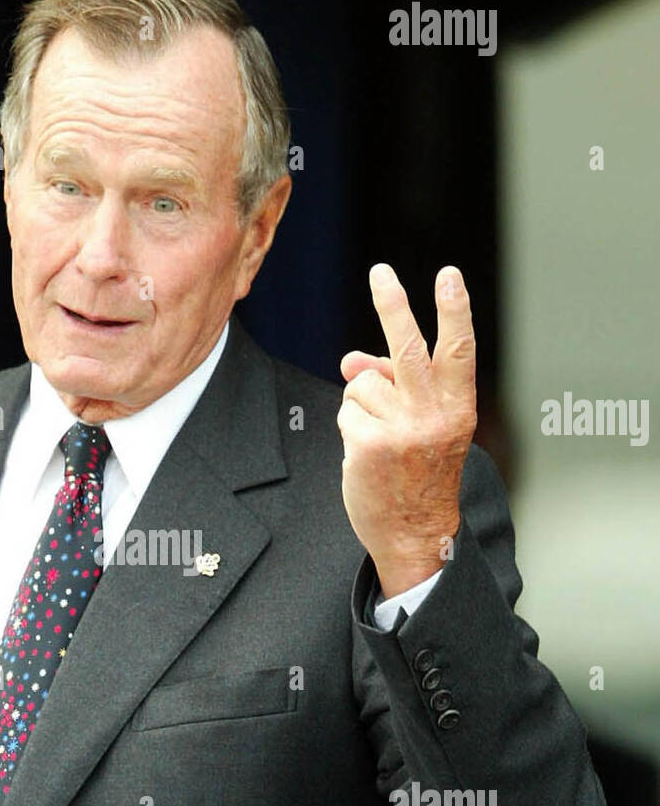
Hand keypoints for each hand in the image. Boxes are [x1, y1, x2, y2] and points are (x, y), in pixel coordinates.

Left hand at [337, 263, 476, 598]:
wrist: (414, 534)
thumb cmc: (419, 474)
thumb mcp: (422, 427)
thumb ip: (394, 388)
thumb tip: (351, 361)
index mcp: (457, 408)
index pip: (458, 350)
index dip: (454, 310)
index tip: (449, 274)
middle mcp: (434, 416)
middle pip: (407, 348)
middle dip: (392, 305)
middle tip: (380, 272)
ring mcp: (401, 431)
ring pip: (362, 386)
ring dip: (362, 407)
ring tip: (380, 441)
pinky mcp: (368, 445)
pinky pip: (346, 413)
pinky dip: (350, 430)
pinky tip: (367, 456)